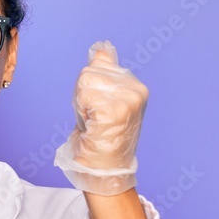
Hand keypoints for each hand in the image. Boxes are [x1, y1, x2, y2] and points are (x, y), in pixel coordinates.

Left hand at [54, 40, 148, 194]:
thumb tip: (101, 47)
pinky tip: (92, 127)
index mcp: (137, 87)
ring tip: (93, 124)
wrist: (105, 171)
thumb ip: (104, 73)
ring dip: (81, 105)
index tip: (98, 110)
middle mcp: (137, 91)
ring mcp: (128, 101)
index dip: (89, 88)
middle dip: (83, 96)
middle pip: (89, 72)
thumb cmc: (102, 139)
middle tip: (94, 119)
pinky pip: (83, 97)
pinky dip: (81, 113)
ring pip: (85, 83)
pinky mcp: (114, 111)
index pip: (98, 64)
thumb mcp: (105, 100)